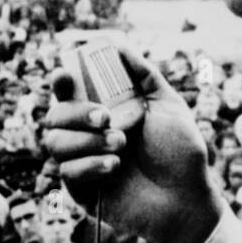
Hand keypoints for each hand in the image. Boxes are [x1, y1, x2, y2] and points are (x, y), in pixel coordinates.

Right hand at [43, 45, 221, 242]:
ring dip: (87, 141)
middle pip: (53, 115)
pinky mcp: (81, 191)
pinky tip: (114, 168)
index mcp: (103, 111)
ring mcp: (82, 162)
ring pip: (55, 143)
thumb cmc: (181, 152)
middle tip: (106, 118)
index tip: (65, 75)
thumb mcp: (168, 105)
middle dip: (75, 113)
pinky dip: (89, 165)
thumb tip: (119, 45)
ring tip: (121, 146)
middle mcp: (87, 135)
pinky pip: (66, 173)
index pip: (68, 92)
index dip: (60, 81)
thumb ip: (143, 75)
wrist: (187, 197)